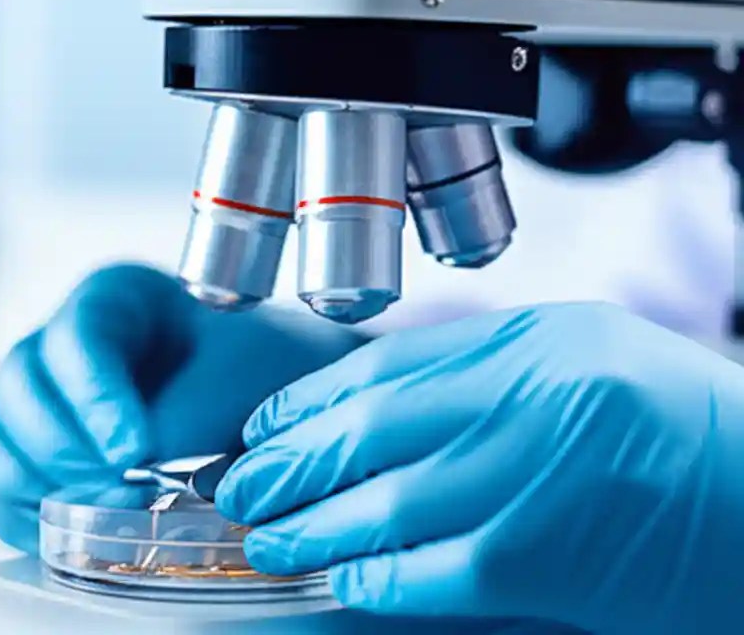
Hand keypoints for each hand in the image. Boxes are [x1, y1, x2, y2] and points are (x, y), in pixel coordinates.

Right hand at [0, 264, 364, 552]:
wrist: (269, 405)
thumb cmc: (254, 376)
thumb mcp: (232, 381)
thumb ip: (174, 419)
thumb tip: (120, 471)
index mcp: (113, 298)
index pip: (77, 338)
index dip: (96, 400)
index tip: (135, 453)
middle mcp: (58, 341)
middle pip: (16, 383)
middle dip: (64, 448)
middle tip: (122, 491)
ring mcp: (36, 398)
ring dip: (36, 482)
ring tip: (104, 513)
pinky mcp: (30, 454)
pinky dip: (24, 517)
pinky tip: (76, 533)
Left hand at [217, 302, 743, 633]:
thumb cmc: (684, 429)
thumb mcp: (583, 357)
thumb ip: (482, 367)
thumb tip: (371, 398)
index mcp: (531, 343)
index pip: (381, 369)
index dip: (306, 403)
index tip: (262, 428)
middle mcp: (525, 401)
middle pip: (366, 433)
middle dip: (288, 465)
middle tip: (238, 488)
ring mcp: (531, 481)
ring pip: (383, 506)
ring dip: (312, 527)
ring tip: (266, 538)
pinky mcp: (541, 561)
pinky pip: (429, 572)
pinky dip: (374, 576)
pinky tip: (340, 578)